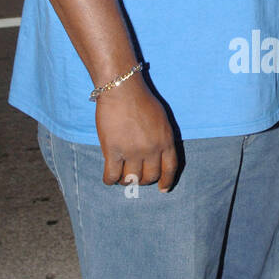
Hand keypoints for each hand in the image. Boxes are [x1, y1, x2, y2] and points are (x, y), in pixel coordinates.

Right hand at [95, 76, 177, 190]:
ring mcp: (132, 152)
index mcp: (166, 141)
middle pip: (150, 176)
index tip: (163, 189)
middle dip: (143, 180)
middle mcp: (151, 149)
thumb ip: (162, 137)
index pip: (170, 168)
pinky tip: (109, 178)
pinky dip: (110, 180)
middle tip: (136, 177)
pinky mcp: (113, 151)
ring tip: (122, 177)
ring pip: (131, 179)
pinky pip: (111, 175)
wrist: (122, 89)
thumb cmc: (140, 99)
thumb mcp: (161, 119)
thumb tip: (158, 154)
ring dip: (126, 181)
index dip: (166, 181)